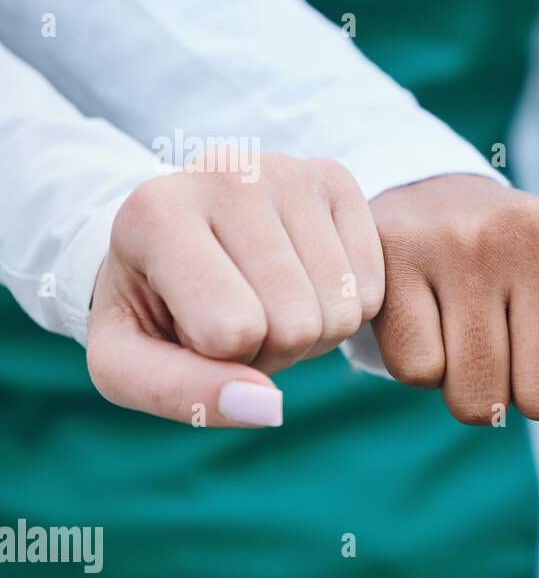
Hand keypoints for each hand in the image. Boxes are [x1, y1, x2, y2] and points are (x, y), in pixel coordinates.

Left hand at [87, 153, 383, 425]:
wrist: (170, 238)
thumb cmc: (148, 307)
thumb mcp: (126, 364)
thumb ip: (179, 394)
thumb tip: (269, 409)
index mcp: (155, 212)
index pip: (232, 331)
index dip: (221, 360)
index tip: (193, 330)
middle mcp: (227, 171)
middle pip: (297, 323)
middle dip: (272, 349)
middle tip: (237, 320)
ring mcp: (290, 169)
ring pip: (341, 310)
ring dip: (311, 333)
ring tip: (267, 303)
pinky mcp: (335, 178)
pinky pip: (372, 289)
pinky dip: (343, 308)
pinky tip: (303, 284)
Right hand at [369, 175, 538, 477]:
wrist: (437, 202)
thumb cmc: (535, 288)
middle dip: (529, 394)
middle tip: (512, 339)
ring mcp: (468, 241)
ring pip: (481, 401)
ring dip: (474, 388)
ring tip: (473, 329)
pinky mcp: (399, 253)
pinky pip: (419, 373)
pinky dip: (422, 366)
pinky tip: (430, 316)